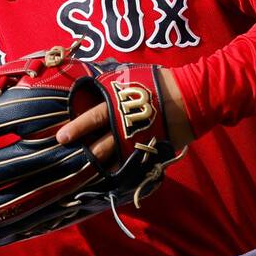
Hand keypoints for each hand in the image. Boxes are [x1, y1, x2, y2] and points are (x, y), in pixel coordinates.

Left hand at [57, 66, 194, 164]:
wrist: (195, 95)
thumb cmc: (159, 82)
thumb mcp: (130, 77)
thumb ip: (110, 84)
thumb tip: (89, 83)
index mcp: (120, 104)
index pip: (94, 117)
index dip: (77, 128)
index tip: (61, 138)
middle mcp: (128, 124)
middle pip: (104, 143)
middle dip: (88, 154)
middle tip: (71, 161)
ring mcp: (142, 139)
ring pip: (118, 158)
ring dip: (103, 166)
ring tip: (88, 174)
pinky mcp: (154, 150)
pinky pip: (135, 164)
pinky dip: (123, 172)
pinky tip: (111, 179)